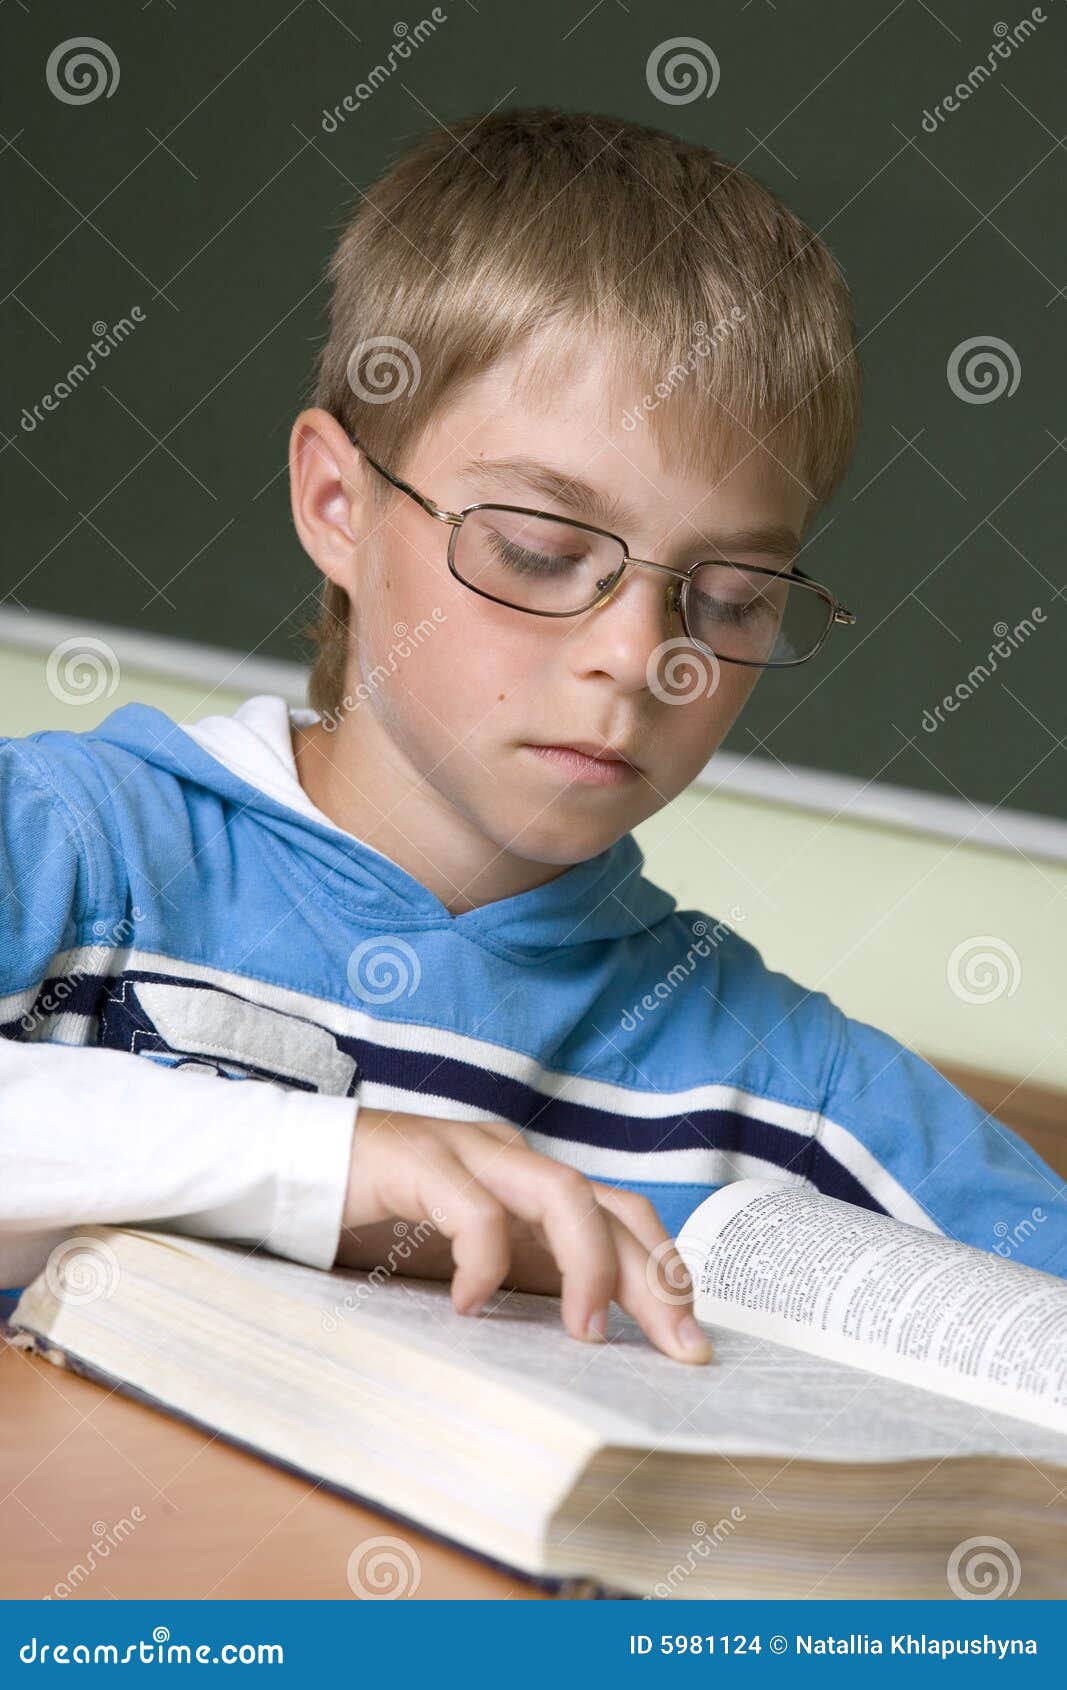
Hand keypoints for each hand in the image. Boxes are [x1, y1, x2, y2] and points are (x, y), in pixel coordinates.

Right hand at [335, 1106, 712, 1364]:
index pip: (624, 1216)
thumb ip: (520, 1282)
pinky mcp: (419, 1161)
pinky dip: (484, 1261)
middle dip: (654, 1280)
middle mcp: (514, 1159)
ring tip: (583, 1334)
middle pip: (613, 1205)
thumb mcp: (466, 1259)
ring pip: (562, 1194)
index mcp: (531, 1183)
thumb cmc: (380, 1221)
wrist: (291, 1171)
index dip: (665, 1274)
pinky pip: (473, 1207)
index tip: (690, 1346)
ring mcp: (470, 1154)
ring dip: (587, 1267)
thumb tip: (589, 1348)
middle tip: (677, 1350)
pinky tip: (468, 1308)